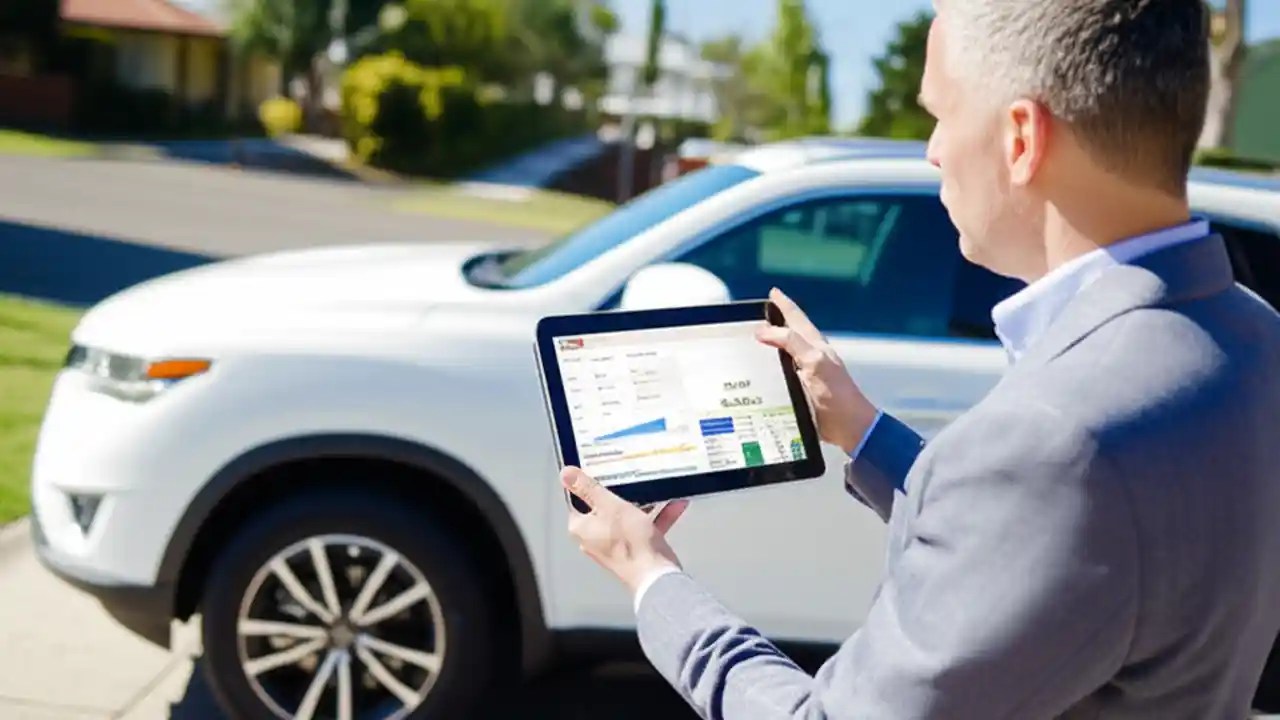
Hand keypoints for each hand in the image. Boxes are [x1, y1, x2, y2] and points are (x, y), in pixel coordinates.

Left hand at [562, 467, 689, 594]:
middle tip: (633, 478)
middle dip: (622, 493)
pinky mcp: (634, 551)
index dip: (590, 484)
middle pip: (604, 507)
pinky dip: (657, 517)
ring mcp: (614, 546)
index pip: (578, 499)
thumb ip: (588, 489)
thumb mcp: (610, 506)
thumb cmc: (631, 544)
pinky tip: (673, 505)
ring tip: (657, 489)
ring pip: (627, 517)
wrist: (657, 576)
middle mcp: (594, 538)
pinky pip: (644, 528)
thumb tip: (566, 474)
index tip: (604, 470)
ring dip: (644, 504)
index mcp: (582, 527)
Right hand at [756, 288, 878, 453]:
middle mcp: (810, 357)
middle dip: (776, 322)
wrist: (849, 426)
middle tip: (759, 313)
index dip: (785, 305)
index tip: (773, 293)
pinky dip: (770, 369)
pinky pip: (781, 374)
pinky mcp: (801, 392)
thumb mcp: (814, 362)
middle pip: (790, 334)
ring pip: (785, 354)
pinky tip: (760, 375)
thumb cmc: (836, 393)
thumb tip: (764, 330)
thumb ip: (792, 343)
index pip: (797, 319)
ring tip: (755, 340)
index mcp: (815, 346)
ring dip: (771, 346)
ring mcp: (806, 374)